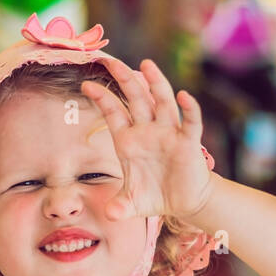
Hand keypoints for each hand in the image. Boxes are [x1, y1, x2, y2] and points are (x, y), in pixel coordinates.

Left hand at [80, 57, 213, 223]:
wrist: (183, 202)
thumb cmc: (155, 195)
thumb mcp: (132, 204)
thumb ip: (119, 208)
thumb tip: (110, 215)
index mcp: (128, 141)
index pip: (113, 113)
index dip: (101, 98)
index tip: (85, 84)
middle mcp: (147, 131)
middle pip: (135, 98)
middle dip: (123, 78)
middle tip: (110, 60)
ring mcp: (168, 133)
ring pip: (162, 102)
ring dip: (155, 83)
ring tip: (146, 64)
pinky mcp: (188, 142)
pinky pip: (189, 122)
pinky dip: (189, 109)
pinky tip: (184, 97)